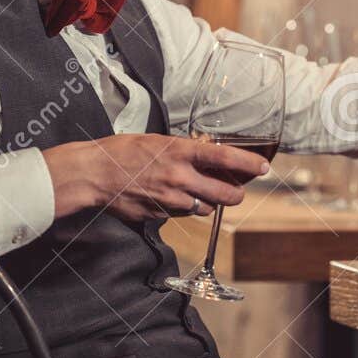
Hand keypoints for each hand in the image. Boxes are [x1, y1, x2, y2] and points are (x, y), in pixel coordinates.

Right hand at [42, 134, 269, 223]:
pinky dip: (184, 209)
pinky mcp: (159, 215)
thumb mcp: (158, 141)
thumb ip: (184, 151)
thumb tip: (208, 156)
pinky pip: (182, 215)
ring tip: (199, 193)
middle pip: (226, 194)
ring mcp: (170, 200)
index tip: (263, 166)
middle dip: (236, 194)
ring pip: (206, 208)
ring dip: (208, 203)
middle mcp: (180, 177)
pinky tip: (172, 199)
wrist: (94, 174)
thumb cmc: (123, 152)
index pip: (225, 157)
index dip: (249, 163)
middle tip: (236, 191)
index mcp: (180, 152)